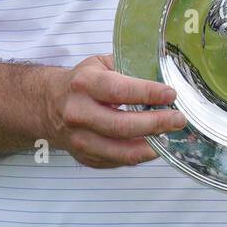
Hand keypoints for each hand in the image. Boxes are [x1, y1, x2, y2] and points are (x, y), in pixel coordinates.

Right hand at [45, 54, 186, 167]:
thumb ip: (127, 67)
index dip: (148, 93)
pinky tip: (152, 144)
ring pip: (122, 151)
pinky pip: (119, 161)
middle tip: (178, 119)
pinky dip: (139, 155)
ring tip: (170, 136)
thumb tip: (163, 72)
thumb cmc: (81, 82)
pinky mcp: (85, 158)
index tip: (170, 94)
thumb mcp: (99, 64)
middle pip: (123, 126)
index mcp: (84, 84)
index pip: (119, 90)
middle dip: (156, 123)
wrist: (48, 105)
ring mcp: (80, 139)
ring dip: (152, 146)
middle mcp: (79, 113)